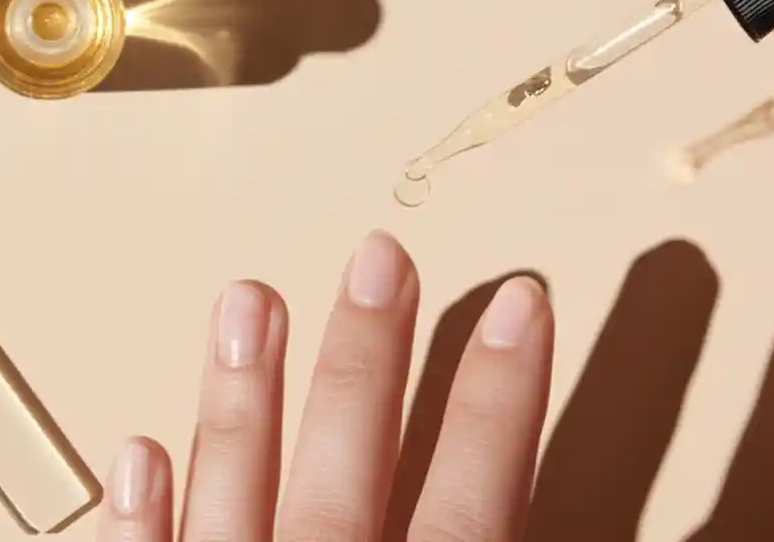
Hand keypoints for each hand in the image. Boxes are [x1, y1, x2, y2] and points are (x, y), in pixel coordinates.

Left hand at [94, 230, 554, 540]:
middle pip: (348, 470)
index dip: (499, 398)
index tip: (518, 305)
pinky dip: (139, 521)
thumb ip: (501, 541)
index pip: (472, 503)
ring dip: (242, 399)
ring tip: (246, 301)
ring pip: (237, 500)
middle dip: (366, 358)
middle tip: (378, 259)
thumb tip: (636, 523)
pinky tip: (137, 450)